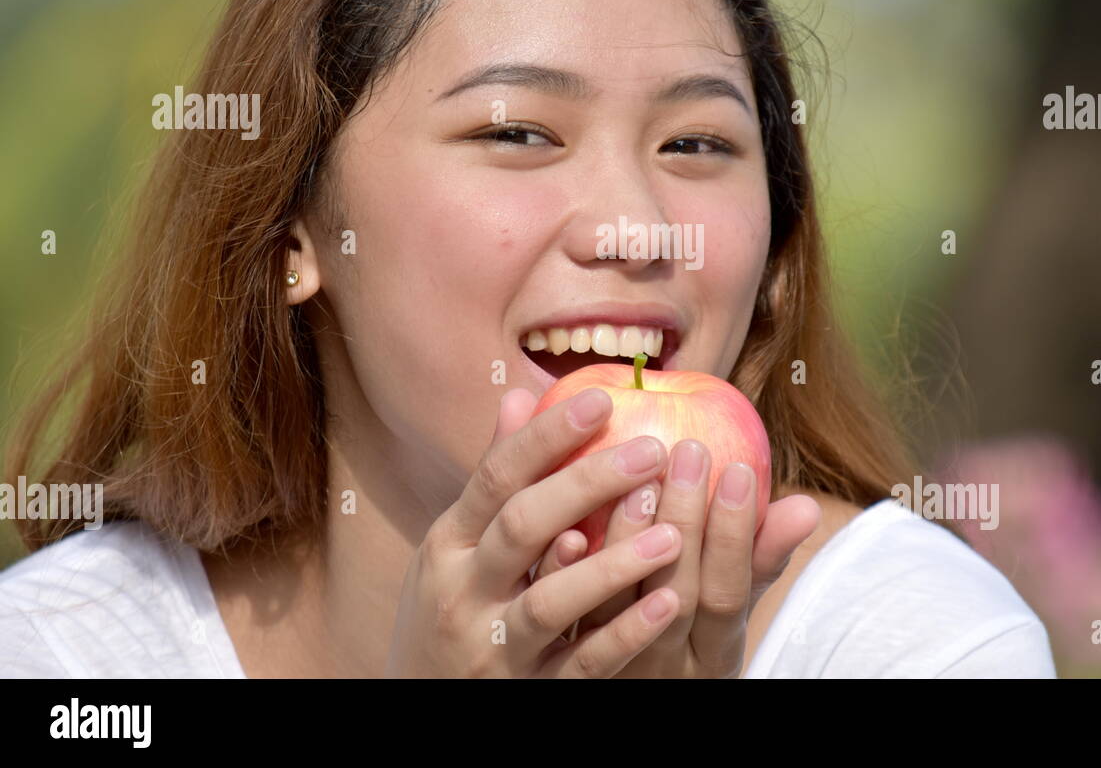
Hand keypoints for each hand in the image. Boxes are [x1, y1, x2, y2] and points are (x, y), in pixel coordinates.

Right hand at [384, 387, 687, 676]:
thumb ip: (495, 478)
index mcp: (450, 542)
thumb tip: (519, 396)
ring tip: (672, 533)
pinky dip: (624, 635)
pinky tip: (666, 603)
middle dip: (587, 484)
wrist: (423, 710)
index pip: (496, 476)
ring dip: (612, 565)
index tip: (603, 398)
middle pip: (522, 526)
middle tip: (653, 450)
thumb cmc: (455, 610)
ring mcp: (493, 647)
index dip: (547, 436)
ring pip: (550, 601)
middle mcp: (463, 591)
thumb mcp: (457, 545)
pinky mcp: (527, 694)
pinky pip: (580, 664)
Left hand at [534, 438, 821, 677]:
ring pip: (618, 609)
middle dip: (686, 520)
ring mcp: (613, 669)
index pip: (728, 593)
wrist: (618, 688)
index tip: (737, 467)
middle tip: (689, 449)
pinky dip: (564, 573)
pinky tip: (570, 529)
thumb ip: (757, 559)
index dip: (733, 534)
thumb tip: (807, 506)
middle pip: (676, 595)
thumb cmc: (681, 636)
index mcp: (713, 651)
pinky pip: (563, 620)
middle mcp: (666, 666)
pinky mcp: (561, 665)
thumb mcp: (724, 611)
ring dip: (627, 541)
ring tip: (638, 479)